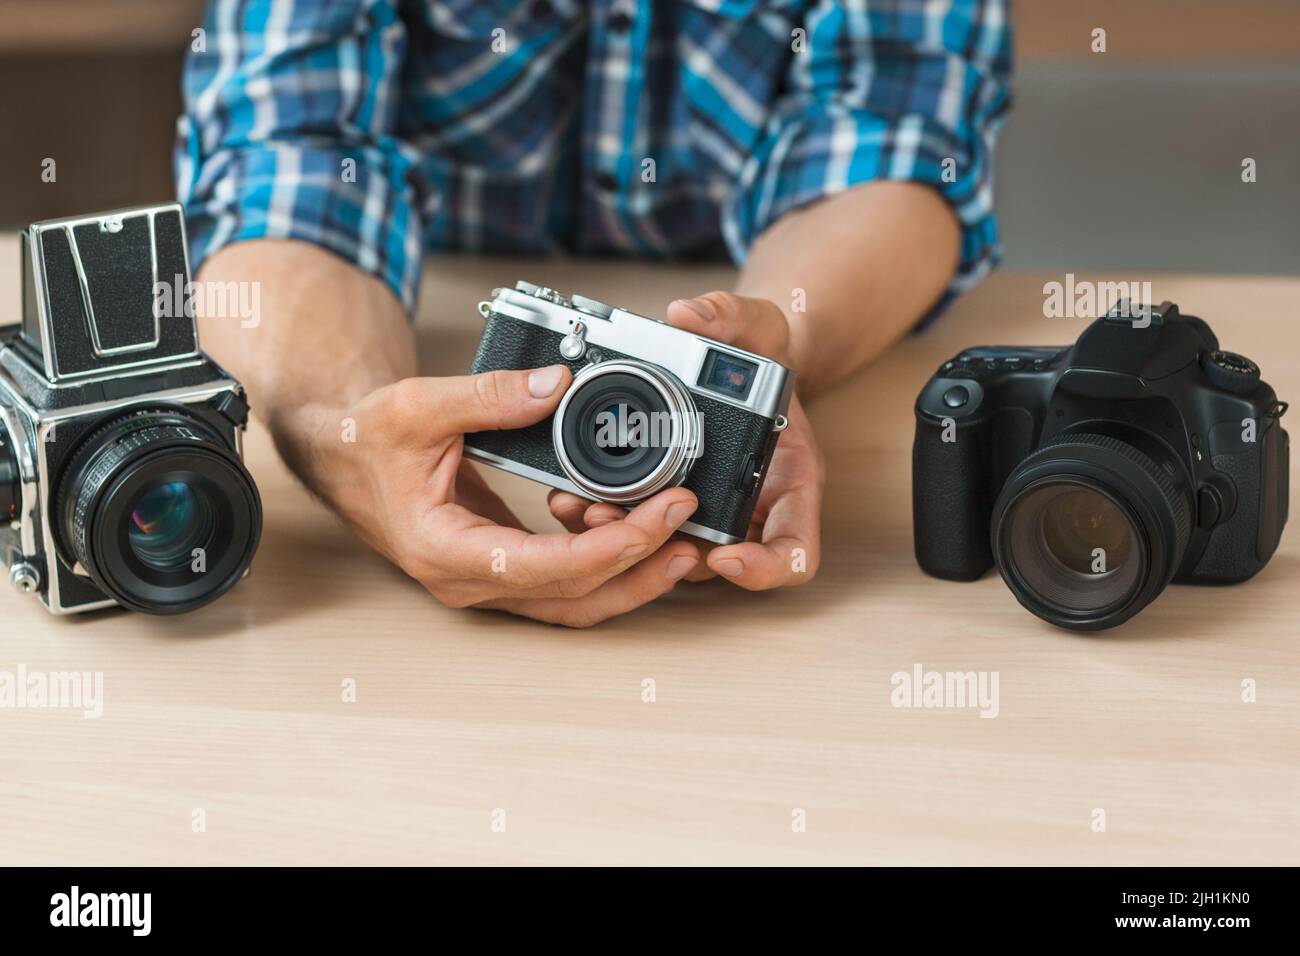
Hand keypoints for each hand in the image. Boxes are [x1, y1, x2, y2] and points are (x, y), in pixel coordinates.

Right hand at [284, 365, 701, 625]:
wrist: (344, 457)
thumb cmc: (369, 440)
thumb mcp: (419, 406)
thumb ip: (489, 395)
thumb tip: (556, 383)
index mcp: (445, 550)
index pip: (547, 567)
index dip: (614, 545)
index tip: (663, 514)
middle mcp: (470, 580)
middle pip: (575, 600)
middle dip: (641, 569)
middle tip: (692, 532)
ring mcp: (487, 581)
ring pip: (575, 600)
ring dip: (633, 575)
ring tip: (683, 540)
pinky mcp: (503, 567)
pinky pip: (565, 580)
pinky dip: (607, 560)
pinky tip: (637, 526)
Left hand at [549, 292, 823, 588]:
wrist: (742, 358)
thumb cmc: (762, 351)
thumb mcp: (757, 322)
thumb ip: (729, 315)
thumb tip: (688, 314)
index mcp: (790, 482)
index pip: (793, 552)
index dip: (764, 568)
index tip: (727, 556)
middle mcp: (750, 510)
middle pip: (714, 563)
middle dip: (665, 555)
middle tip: (620, 527)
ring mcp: (708, 513)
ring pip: (669, 555)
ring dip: (625, 544)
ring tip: (582, 511)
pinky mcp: (667, 505)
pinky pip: (642, 530)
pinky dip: (608, 521)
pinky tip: (571, 497)